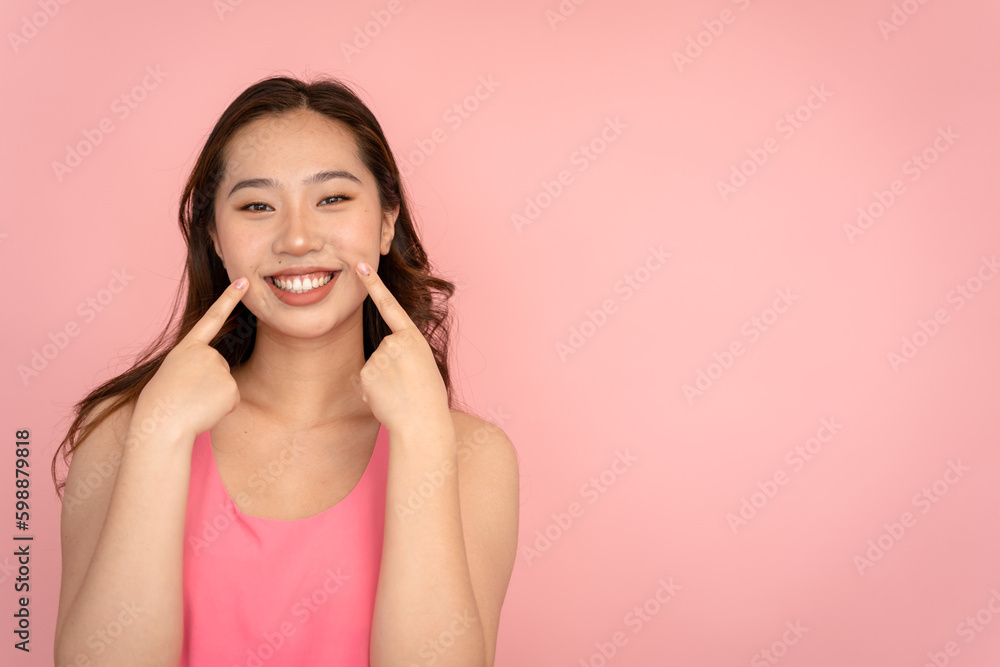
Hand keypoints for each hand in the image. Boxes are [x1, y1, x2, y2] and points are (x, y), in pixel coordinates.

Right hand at [136, 277, 248, 441]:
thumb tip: (216, 378)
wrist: (161, 425)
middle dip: (208, 383)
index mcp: (186, 348)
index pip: (212, 318)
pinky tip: (204, 410)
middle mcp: (206, 353)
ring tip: (192, 403)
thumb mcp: (171, 375)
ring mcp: (220, 369)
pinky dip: (221, 409)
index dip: (229, 298)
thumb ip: (193, 366)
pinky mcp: (231, 388)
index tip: (244, 281)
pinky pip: (231, 400)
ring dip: (212, 398)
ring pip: (225, 385)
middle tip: (187, 395)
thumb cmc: (160, 405)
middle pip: (218, 366)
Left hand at [354, 262, 449, 434]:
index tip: (361, 267)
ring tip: (401, 395)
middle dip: (390, 369)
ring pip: (374, 368)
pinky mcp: (367, 372)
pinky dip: (375, 393)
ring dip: (383, 383)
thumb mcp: (423, 368)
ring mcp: (379, 356)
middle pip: (383, 351)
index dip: (374, 285)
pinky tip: (389, 400)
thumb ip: (403, 357)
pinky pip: (367, 382)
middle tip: (408, 386)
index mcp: (413, 338)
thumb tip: (381, 365)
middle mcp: (394, 342)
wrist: (423, 423)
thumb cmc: (428, 400)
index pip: (390, 306)